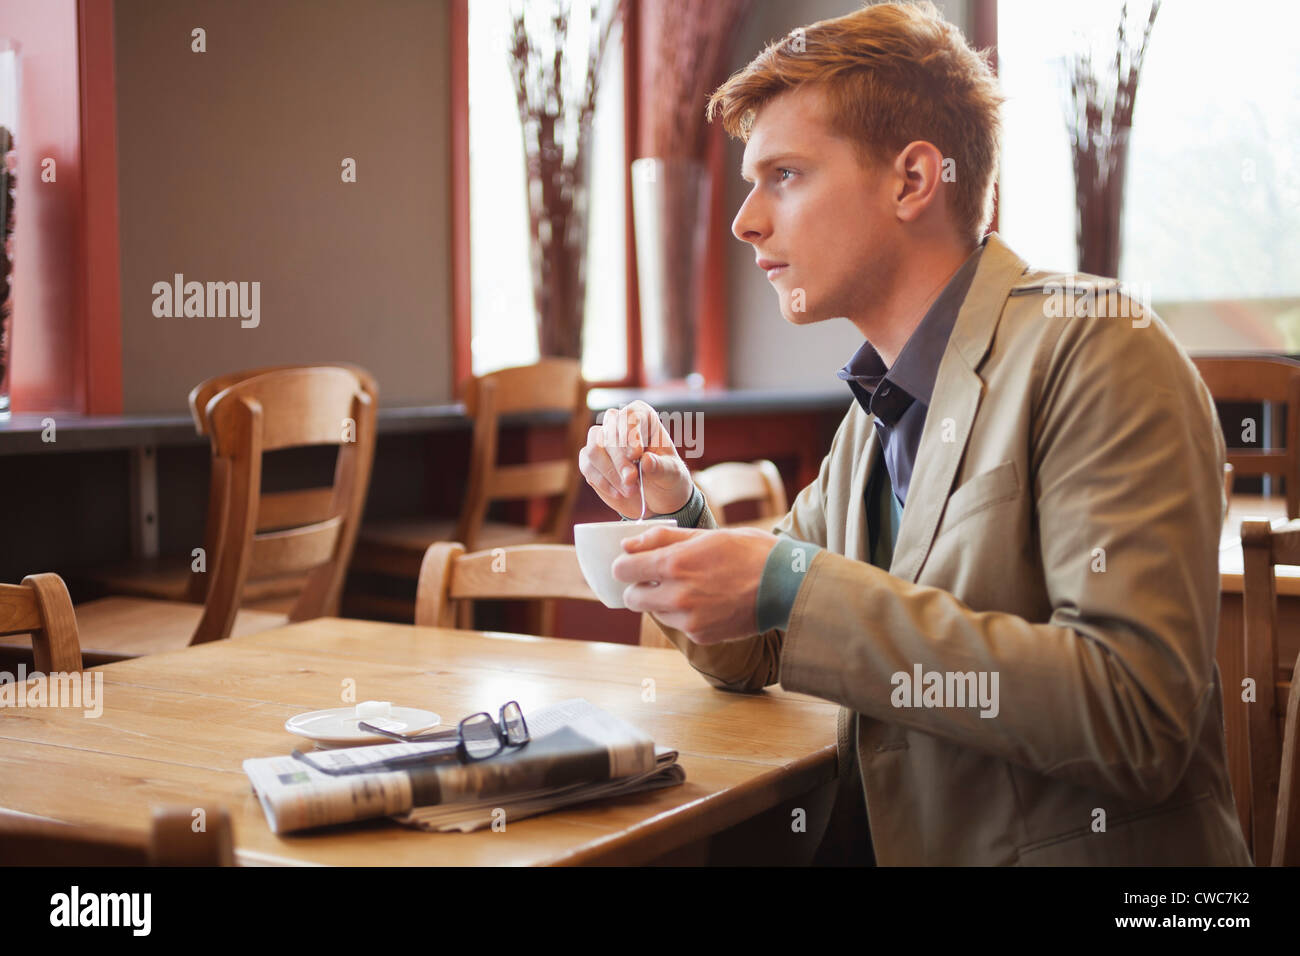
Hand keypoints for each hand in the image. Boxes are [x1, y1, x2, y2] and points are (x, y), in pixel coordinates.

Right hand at [579, 400, 694, 519]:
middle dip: (619, 459)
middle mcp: (620, 425)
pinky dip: (602, 482)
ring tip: (629, 489)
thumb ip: (661, 467)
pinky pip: (587, 466)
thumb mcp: (673, 474)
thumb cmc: (668, 478)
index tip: (636, 454)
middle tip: (632, 479)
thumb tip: (646, 460)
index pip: (631, 415)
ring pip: (594, 448)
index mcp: (644, 419)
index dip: (630, 432)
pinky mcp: (591, 461)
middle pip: (609, 431)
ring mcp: (603, 442)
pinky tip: (618, 493)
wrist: (657, 498)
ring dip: (610, 471)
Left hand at [611, 525, 779, 643]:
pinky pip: (678, 625)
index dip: (625, 565)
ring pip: (654, 612)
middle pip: (631, 597)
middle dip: (640, 586)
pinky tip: (708, 602)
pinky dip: (685, 615)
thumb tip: (628, 545)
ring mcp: (689, 620)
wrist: (786, 585)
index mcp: (675, 564)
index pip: (623, 570)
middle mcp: (677, 595)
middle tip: (658, 577)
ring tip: (691, 588)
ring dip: (662, 601)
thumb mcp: (706, 535)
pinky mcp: (701, 636)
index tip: (633, 564)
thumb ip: (662, 539)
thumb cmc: (749, 552)